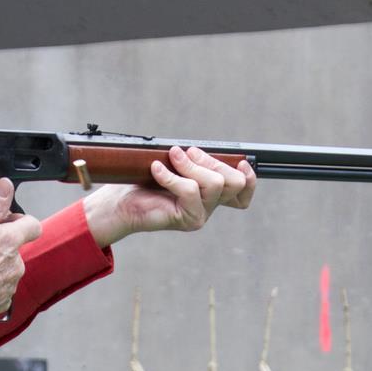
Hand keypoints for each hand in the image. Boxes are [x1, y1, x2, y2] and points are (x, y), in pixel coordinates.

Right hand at [0, 179, 41, 325]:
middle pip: (15, 248)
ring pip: (7, 268)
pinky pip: (0, 288)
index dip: (20, 220)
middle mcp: (17, 263)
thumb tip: (6, 185)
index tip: (5, 222)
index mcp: (12, 241)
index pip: (33, 225)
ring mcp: (11, 284)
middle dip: (0, 244)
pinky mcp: (3, 302)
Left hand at [83, 145, 257, 245]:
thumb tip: (196, 150)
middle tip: (187, 153)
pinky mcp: (189, 220)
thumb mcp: (173, 165)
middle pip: (234, 182)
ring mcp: (201, 215)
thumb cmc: (144, 182)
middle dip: (212, 160)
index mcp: (210, 194)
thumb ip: (191, 160)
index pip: (243, 192)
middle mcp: (210, 206)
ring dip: (192, 165)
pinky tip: (156, 169)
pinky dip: (172, 175)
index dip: (249, 177)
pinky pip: (190, 190)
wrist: (122, 203)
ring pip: (215, 184)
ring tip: (172, 157)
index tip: (240, 161)